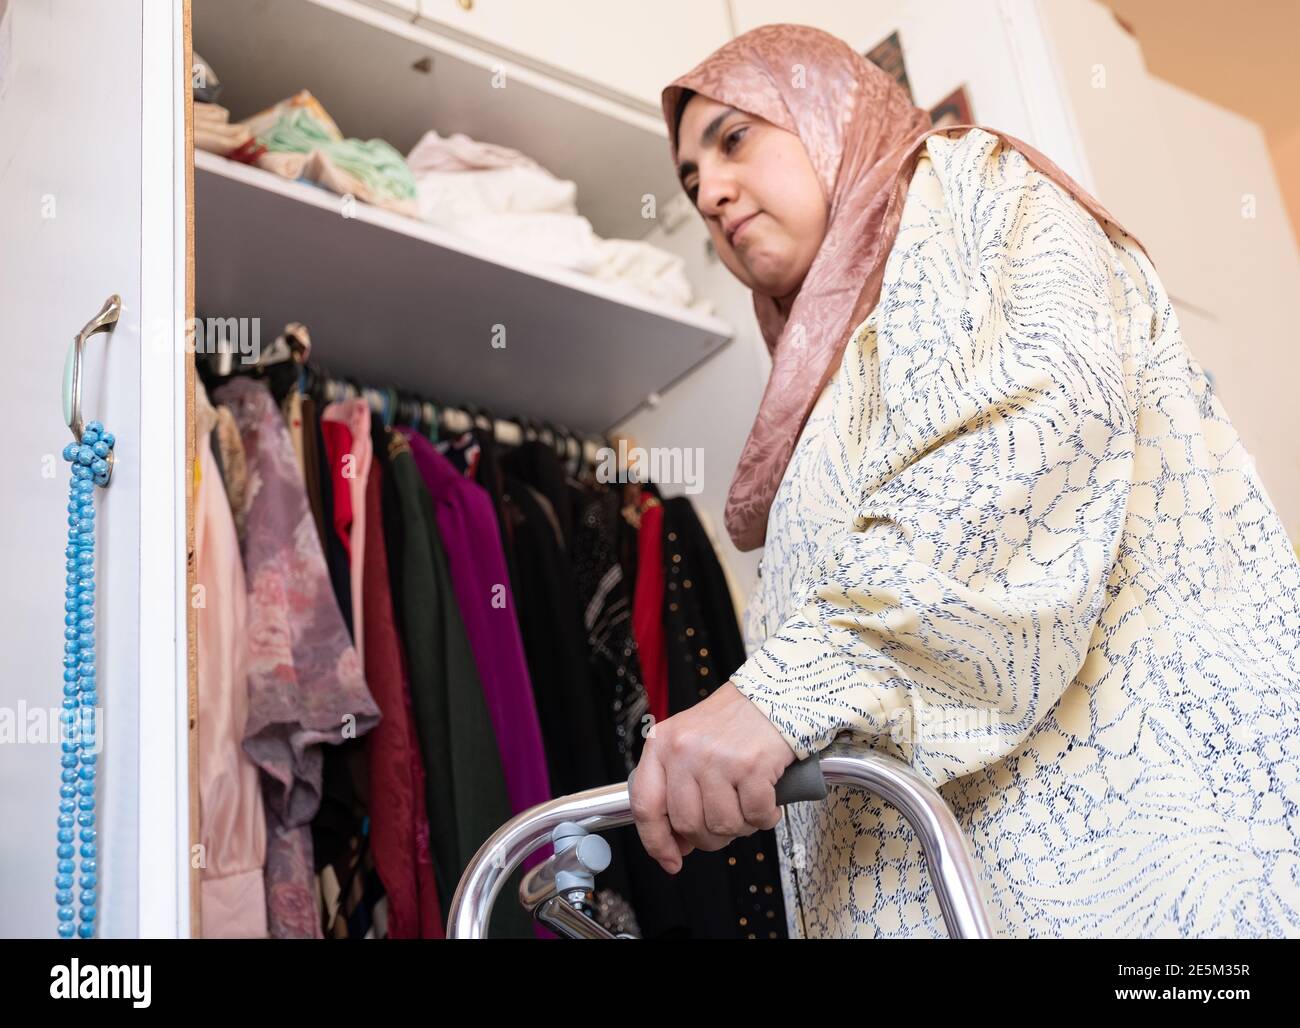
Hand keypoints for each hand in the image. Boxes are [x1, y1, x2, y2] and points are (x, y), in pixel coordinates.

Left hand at [629, 681, 795, 873]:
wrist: (773, 694)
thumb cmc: (731, 722)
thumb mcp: (687, 743)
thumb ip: (675, 788)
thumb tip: (677, 843)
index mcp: (661, 744)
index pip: (645, 806)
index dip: (656, 842)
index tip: (670, 860)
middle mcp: (684, 751)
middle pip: (687, 824)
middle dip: (709, 837)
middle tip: (724, 825)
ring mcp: (717, 758)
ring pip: (722, 825)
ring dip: (740, 827)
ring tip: (747, 805)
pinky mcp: (751, 765)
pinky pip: (755, 816)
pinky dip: (765, 817)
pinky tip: (767, 801)